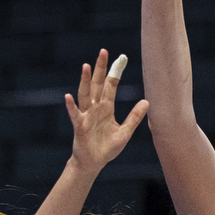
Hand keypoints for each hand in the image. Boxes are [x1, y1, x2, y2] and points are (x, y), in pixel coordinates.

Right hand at [66, 50, 149, 171]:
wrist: (94, 163)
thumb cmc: (107, 148)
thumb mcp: (125, 132)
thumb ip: (134, 117)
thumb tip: (147, 101)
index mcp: (106, 108)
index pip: (111, 85)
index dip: (116, 72)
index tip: (121, 58)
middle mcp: (95, 108)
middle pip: (97, 84)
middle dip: (101, 68)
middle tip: (104, 51)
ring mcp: (86, 115)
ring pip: (85, 94)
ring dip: (84, 80)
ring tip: (86, 66)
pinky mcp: (79, 126)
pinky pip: (75, 114)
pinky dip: (71, 106)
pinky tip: (68, 97)